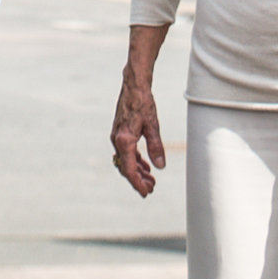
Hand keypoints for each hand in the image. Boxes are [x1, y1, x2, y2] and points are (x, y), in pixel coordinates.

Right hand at [110, 65, 167, 196]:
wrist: (134, 85)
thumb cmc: (143, 103)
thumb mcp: (153, 126)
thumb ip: (156, 147)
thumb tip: (160, 166)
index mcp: (124, 141)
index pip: (129, 170)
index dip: (138, 183)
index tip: (146, 192)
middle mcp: (117, 140)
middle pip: (126, 167)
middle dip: (139, 179)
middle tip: (152, 188)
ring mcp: (117, 136)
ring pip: (126, 160)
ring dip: (137, 170)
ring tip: (150, 178)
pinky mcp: (120, 132)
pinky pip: (126, 152)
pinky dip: (135, 160)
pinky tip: (145, 164)